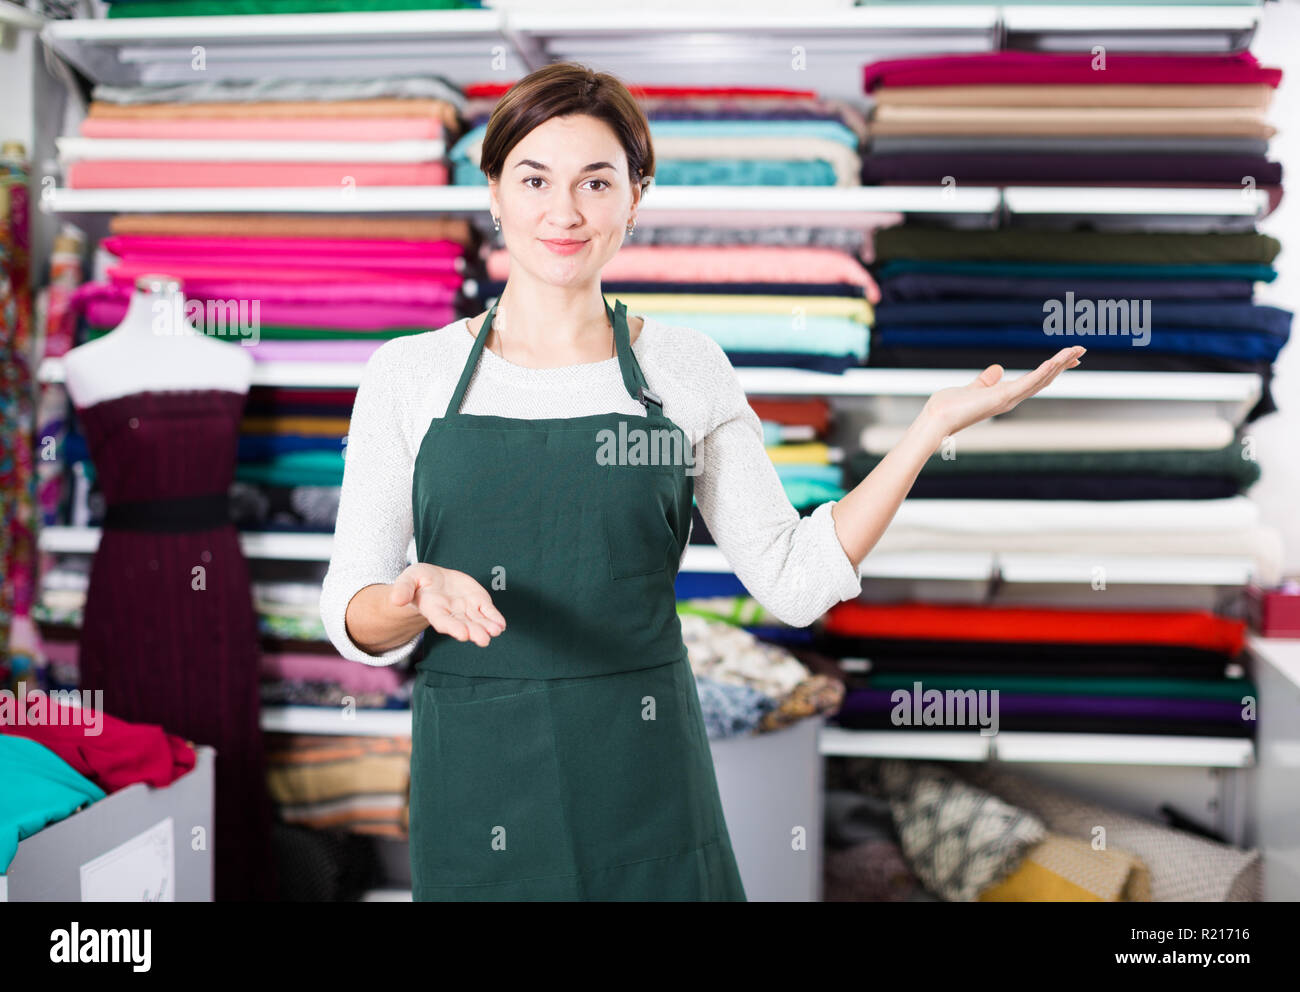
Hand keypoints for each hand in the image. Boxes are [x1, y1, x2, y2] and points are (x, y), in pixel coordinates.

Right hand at [389, 563, 505, 647]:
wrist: (434, 580)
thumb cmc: (418, 582)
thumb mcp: (408, 579)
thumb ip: (403, 589)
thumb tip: (395, 599)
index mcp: (434, 609)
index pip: (443, 621)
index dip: (453, 627)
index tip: (462, 634)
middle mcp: (452, 613)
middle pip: (463, 624)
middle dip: (474, 631)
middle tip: (484, 639)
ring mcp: (466, 609)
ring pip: (478, 620)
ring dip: (487, 627)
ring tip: (496, 631)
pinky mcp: (478, 602)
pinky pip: (488, 612)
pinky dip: (495, 618)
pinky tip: (501, 625)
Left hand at [920, 346, 1084, 438]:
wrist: (936, 420)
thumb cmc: (949, 408)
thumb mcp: (972, 388)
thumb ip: (986, 380)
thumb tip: (997, 369)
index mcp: (1004, 395)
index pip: (1034, 380)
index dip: (1050, 369)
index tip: (1066, 358)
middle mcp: (1011, 399)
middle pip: (1043, 379)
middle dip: (1062, 365)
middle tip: (1080, 351)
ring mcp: (1009, 398)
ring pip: (1041, 378)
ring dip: (1060, 364)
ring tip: (1077, 350)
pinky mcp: (1004, 396)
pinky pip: (1030, 381)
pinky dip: (1045, 370)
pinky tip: (1058, 360)